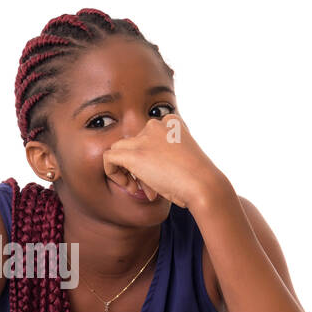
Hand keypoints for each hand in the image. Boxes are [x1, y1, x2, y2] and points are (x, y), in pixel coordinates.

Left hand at [103, 113, 228, 210]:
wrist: (203, 185)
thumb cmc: (198, 180)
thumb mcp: (183, 160)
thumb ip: (164, 157)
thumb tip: (146, 172)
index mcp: (171, 122)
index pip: (148, 138)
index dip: (150, 161)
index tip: (160, 178)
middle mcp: (156, 125)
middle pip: (134, 145)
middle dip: (139, 169)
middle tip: (151, 189)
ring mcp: (144, 138)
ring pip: (119, 149)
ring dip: (126, 171)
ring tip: (140, 189)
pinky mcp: (133, 153)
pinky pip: (108, 158)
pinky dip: (113, 173)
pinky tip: (131, 187)